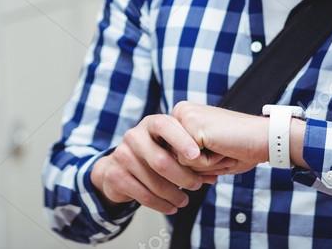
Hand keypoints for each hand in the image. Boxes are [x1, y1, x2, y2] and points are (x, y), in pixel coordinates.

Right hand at [90, 114, 231, 214]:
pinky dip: (161, 204)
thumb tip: (215, 173)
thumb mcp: (169, 146)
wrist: (117, 168)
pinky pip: (143, 194)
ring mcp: (122, 155)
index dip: (181, 140)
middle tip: (197, 186)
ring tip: (184, 201)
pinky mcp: (116, 175)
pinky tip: (170, 207)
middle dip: (183, 177)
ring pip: (153, 181)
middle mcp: (134, 136)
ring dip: (173, 195)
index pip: (165, 125)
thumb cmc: (153, 155)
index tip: (197, 156)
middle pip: (160, 160)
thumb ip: (189, 155)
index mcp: (151, 123)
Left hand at [171, 101, 307, 172]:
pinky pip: (190, 161)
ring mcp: (185, 117)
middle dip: (198, 164)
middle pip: (172, 158)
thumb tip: (165, 170)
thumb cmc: (239, 148)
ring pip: (179, 161)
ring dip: (204, 165)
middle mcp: (180, 112)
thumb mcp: (205, 153)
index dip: (196, 162)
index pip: (171, 154)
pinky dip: (209, 163)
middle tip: (221, 149)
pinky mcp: (193, 126)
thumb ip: (184, 158)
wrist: (265, 138)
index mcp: (182, 116)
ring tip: (222, 149)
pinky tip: (223, 149)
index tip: (217, 149)